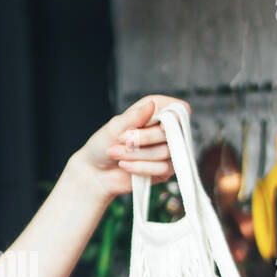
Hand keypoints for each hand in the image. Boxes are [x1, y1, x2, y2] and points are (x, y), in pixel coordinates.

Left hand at [71, 94, 190, 201]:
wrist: (96, 171)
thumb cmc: (104, 144)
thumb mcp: (114, 127)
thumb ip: (133, 117)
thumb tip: (151, 105)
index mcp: (157, 110)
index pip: (180, 110)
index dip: (173, 118)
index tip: (159, 127)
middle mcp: (166, 129)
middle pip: (172, 133)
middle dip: (144, 139)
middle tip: (122, 140)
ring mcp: (169, 151)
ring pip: (167, 152)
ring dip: (138, 155)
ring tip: (118, 154)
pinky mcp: (166, 169)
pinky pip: (163, 168)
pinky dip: (141, 167)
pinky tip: (126, 165)